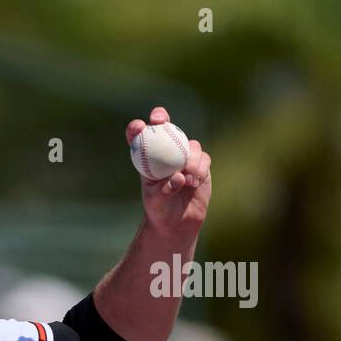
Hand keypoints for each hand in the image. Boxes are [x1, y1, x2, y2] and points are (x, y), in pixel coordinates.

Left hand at [127, 107, 210, 236]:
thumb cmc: (160, 211)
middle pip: (165, 128)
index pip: (140, 139)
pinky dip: (200, 168)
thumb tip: (179, 176)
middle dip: (161, 118)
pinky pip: (203, 159)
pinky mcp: (201, 165)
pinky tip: (196, 181)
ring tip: (188, 179)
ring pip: (190, 145)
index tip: (139, 126)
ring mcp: (185, 158)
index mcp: (148, 160)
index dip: (137, 129)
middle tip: (161, 121)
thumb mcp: (157, 202)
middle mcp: (166, 154)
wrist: (178, 223)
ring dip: (190, 159)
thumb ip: (166, 189)